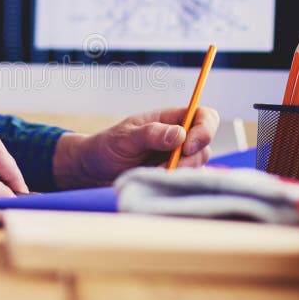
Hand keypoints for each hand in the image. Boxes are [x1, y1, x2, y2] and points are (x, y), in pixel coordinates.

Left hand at [52, 107, 219, 188]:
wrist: (94, 169)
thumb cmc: (106, 147)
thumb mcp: (124, 138)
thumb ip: (151, 134)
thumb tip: (179, 134)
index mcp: (169, 119)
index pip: (204, 116)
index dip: (205, 129)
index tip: (187, 146)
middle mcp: (178, 137)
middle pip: (204, 145)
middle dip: (191, 159)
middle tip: (166, 168)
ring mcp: (176, 157)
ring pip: (198, 165)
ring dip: (180, 173)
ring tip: (153, 175)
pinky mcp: (172, 175)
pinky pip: (187, 180)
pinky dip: (176, 183)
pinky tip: (156, 181)